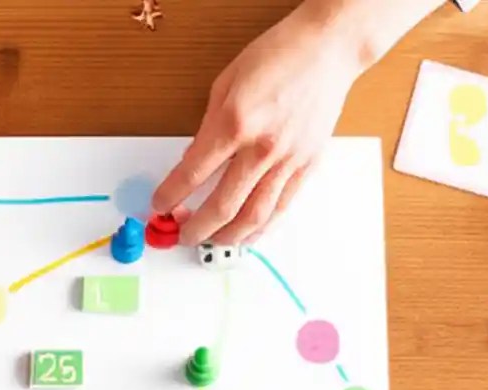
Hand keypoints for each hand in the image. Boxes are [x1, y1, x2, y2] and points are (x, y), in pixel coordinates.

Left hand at [152, 8, 364, 246]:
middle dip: (196, 228)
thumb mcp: (225, 85)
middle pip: (222, 206)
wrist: (327, 50)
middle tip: (181, 234)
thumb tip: (192, 162)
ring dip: (227, 237)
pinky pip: (281, 207)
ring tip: (209, 241)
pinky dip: (261, 227)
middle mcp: (262, 147)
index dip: (171, 195)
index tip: (159, 205)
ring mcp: (288, 160)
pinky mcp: (307, 165)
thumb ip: (207, 129)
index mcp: (235, 124)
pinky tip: (246, 234)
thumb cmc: (278, 57)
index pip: (193, 174)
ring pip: (254, 216)